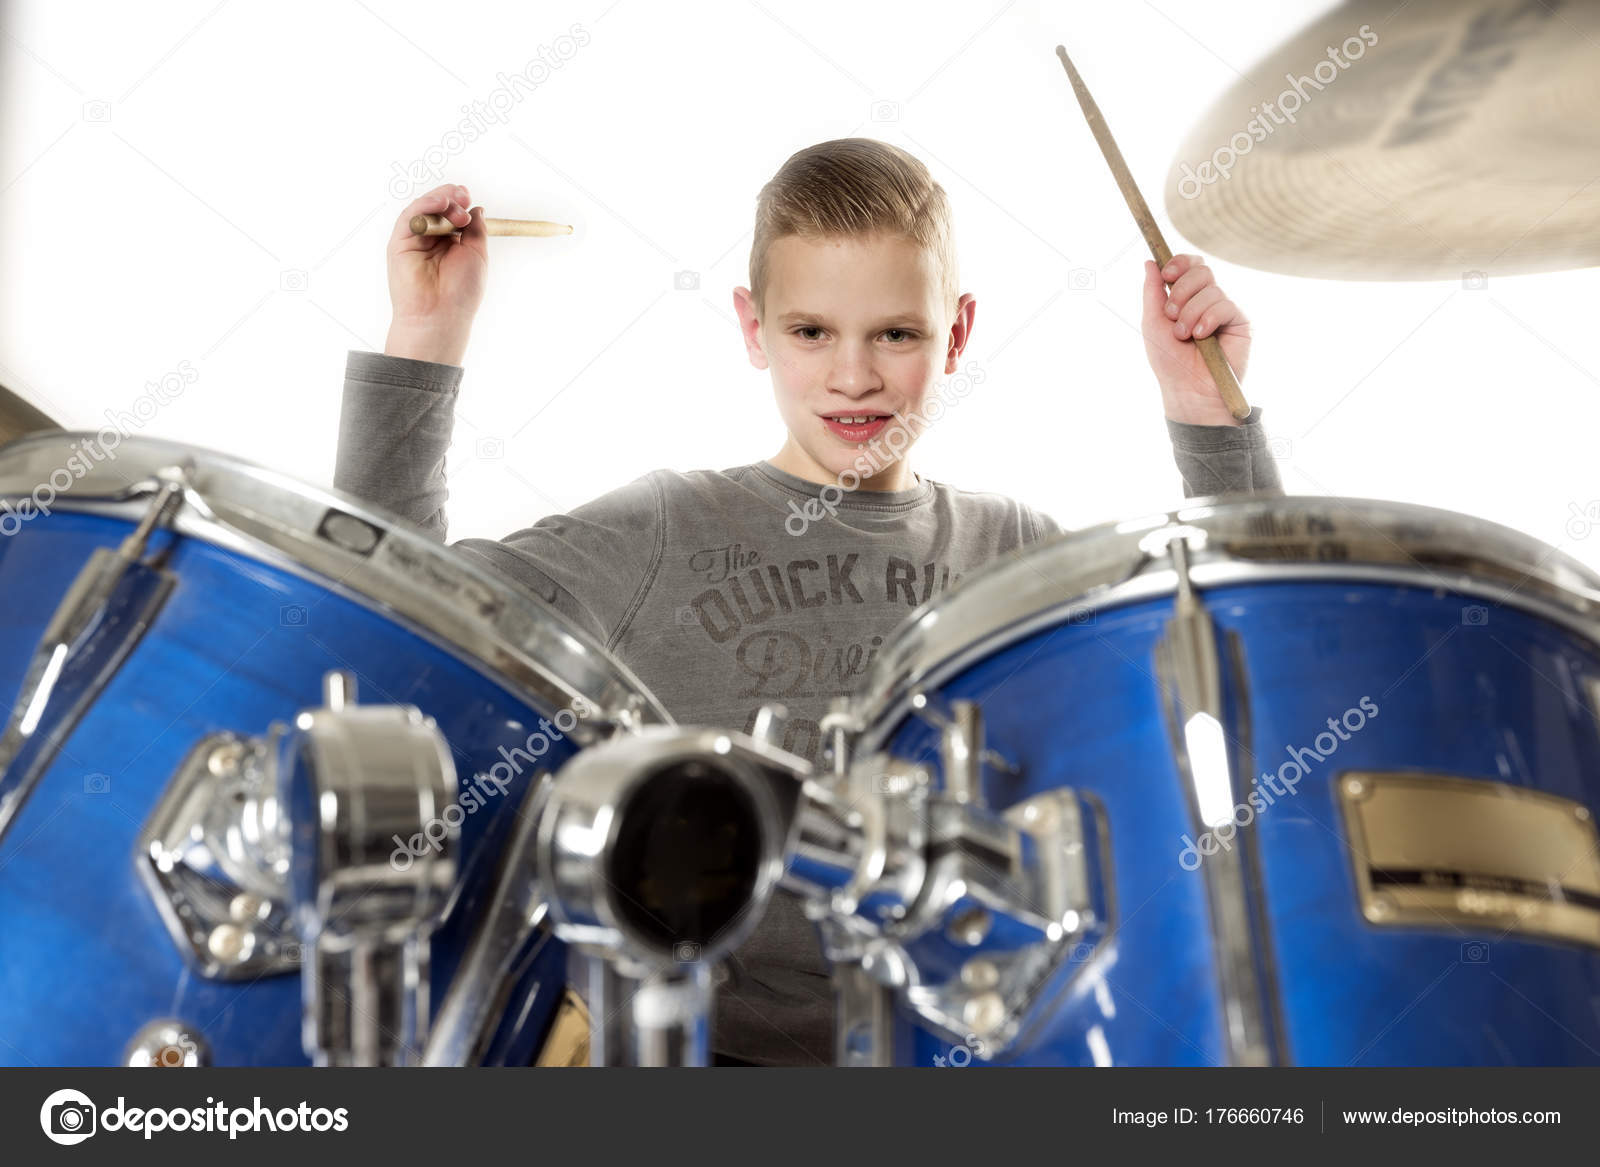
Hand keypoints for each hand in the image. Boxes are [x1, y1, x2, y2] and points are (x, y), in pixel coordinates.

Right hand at [384, 183, 486, 365]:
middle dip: (451, 198)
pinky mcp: (399, 243)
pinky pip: (410, 217)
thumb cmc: (461, 292)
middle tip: (463, 197)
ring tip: (455, 205)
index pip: (451, 214)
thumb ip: (476, 230)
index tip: (469, 198)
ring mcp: (414, 241)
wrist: (441, 315)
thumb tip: (477, 208)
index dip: (459, 202)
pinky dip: (424, 206)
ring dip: (440, 200)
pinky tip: (439, 204)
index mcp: (450, 243)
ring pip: (423, 209)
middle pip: (437, 208)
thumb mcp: (477, 254)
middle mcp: (431, 241)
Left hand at [1140, 255, 1250, 425]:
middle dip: (1181, 291)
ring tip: (1185, 336)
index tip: (1166, 275)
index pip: (1191, 265)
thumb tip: (1150, 261)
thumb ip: (1152, 292)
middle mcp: (1208, 299)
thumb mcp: (1153, 323)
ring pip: (1211, 290)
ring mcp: (1226, 310)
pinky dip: (1208, 320)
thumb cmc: (1169, 360)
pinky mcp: (1241, 322)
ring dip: (1191, 313)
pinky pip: (1226, 305)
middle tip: (1171, 316)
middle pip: (1202, 270)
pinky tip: (1201, 337)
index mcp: (1188, 296)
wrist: (1187, 389)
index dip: (1180, 263)